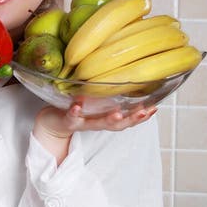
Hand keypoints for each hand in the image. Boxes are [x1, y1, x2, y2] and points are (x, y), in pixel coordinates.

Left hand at [33, 103, 156, 163]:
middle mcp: (96, 123)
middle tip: (143, 112)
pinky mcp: (67, 120)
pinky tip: (77, 105)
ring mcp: (82, 122)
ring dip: (109, 119)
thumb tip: (127, 81)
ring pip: (98, 123)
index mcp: (105, 118)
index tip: (155, 108)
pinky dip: (75, 111)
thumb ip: (109, 98)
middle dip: (132, 119)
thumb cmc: (77, 110)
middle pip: (117, 124)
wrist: (51, 124)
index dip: (141, 116)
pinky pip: (71, 117)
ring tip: (118, 113)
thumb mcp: (96, 105)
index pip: (127, 119)